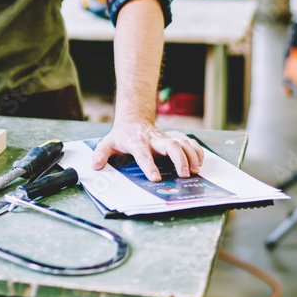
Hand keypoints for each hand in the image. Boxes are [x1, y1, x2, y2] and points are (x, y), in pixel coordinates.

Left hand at [90, 119, 204, 181]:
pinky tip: (200, 162)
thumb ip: (101, 154)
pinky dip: (197, 151)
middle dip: (179, 160)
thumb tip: (95, 166)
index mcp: (137, 142)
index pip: (143, 153)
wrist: (134, 118)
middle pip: (170, 145)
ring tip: (195, 170)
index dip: (149, 165)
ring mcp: (165, 138)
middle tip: (184, 174)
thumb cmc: (122, 135)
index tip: (156, 178)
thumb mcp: (108, 143)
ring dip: (191, 156)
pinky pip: (189, 142)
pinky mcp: (174, 138)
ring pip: (182, 143)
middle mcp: (154, 139)